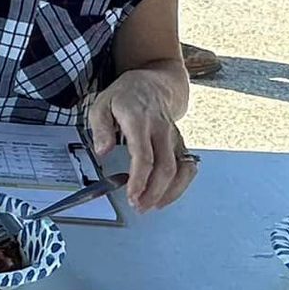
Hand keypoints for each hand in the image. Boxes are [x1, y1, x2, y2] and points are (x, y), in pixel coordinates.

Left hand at [88, 73, 198, 211]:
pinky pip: (188, 166)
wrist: (155, 83)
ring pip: (181, 169)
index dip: (139, 179)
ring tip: (153, 205)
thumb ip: (101, 128)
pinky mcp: (181, 143)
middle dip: (154, 191)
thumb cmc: (126, 95)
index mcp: (139, 120)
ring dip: (170, 192)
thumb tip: (102, 150)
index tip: (132, 195)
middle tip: (139, 207)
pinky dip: (182, 184)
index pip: (144, 155)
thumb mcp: (103, 104)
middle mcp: (161, 130)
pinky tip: (167, 195)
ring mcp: (174, 137)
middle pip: (165, 166)